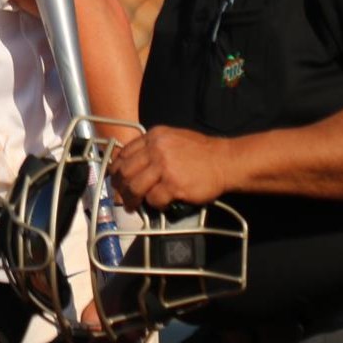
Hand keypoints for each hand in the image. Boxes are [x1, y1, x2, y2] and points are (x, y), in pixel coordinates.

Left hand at [110, 126, 231, 210]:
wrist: (227, 161)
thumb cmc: (202, 152)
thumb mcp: (173, 138)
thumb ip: (152, 148)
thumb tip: (132, 166)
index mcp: (154, 137)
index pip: (124, 153)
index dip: (116, 169)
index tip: (115, 179)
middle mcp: (156, 149)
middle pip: (125, 171)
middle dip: (119, 187)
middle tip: (120, 196)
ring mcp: (165, 167)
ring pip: (135, 187)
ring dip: (131, 199)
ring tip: (132, 205)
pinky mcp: (174, 184)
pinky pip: (154, 199)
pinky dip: (154, 204)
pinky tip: (160, 204)